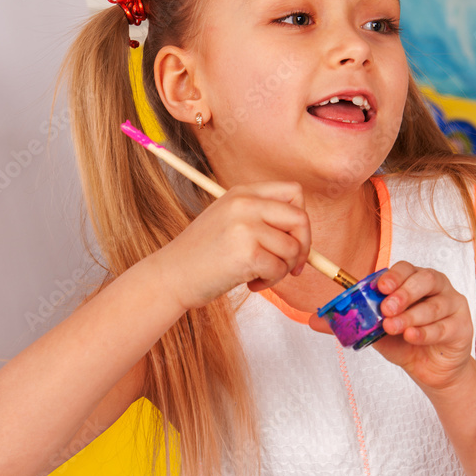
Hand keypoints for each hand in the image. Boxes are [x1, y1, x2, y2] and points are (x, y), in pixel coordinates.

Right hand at [151, 182, 310, 310]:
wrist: (171, 276)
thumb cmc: (203, 256)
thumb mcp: (230, 222)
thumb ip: (263, 220)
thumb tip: (304, 236)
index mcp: (242, 192)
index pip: (294, 192)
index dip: (300, 220)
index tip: (293, 240)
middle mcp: (245, 204)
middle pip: (300, 219)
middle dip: (303, 247)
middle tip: (291, 266)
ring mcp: (245, 227)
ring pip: (293, 249)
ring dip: (283, 270)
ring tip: (260, 276)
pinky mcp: (247, 253)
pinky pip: (279, 269)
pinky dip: (270, 281)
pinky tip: (251, 283)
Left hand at [372, 262, 473, 389]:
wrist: (433, 370)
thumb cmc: (408, 344)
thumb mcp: (382, 333)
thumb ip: (366, 323)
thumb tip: (334, 321)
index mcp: (416, 281)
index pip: (407, 269)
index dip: (394, 276)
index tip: (380, 288)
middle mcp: (438, 287)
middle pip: (426, 280)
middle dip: (404, 293)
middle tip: (387, 308)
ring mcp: (453, 305)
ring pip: (434, 305)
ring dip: (411, 317)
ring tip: (393, 327)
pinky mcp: (462, 326)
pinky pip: (444, 327)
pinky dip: (425, 333)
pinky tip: (411, 336)